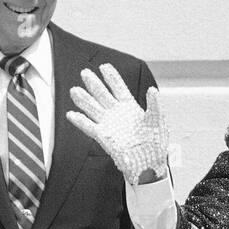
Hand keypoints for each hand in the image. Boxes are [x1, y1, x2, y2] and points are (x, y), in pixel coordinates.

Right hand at [66, 64, 168, 183]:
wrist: (149, 162)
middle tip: (84, 73)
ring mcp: (109, 124)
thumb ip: (155, 105)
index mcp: (130, 107)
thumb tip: (153, 90)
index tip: (104, 66)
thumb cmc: (155, 143)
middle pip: (102, 95)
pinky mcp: (104, 137)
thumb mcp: (158, 121)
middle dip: (94, 84)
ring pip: (93, 108)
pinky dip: (80, 121)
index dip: (111, 77)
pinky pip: (90, 127)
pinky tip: (71, 114)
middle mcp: (117, 113)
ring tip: (74, 90)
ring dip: (84, 100)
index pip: (118, 88)